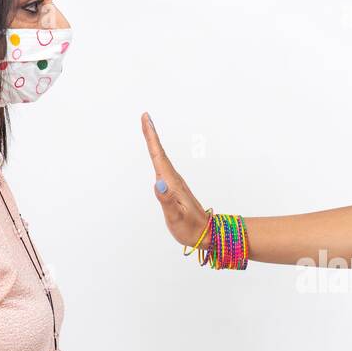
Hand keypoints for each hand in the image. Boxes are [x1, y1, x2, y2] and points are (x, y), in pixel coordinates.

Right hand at [142, 112, 210, 246]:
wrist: (206, 234)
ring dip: (154, 143)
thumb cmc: (190, 228)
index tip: (146, 119)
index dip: (151, 138)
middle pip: (160, 153)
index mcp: (172, 183)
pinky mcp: (174, 188)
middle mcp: (173, 180)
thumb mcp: (176, 217)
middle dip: (151, 135)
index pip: (159, 157)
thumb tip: (158, 183)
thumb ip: (167, 201)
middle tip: (145, 116)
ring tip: (148, 129)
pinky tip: (156, 155)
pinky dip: (158, 156)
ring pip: (162, 158)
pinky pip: (164, 166)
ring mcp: (175, 183)